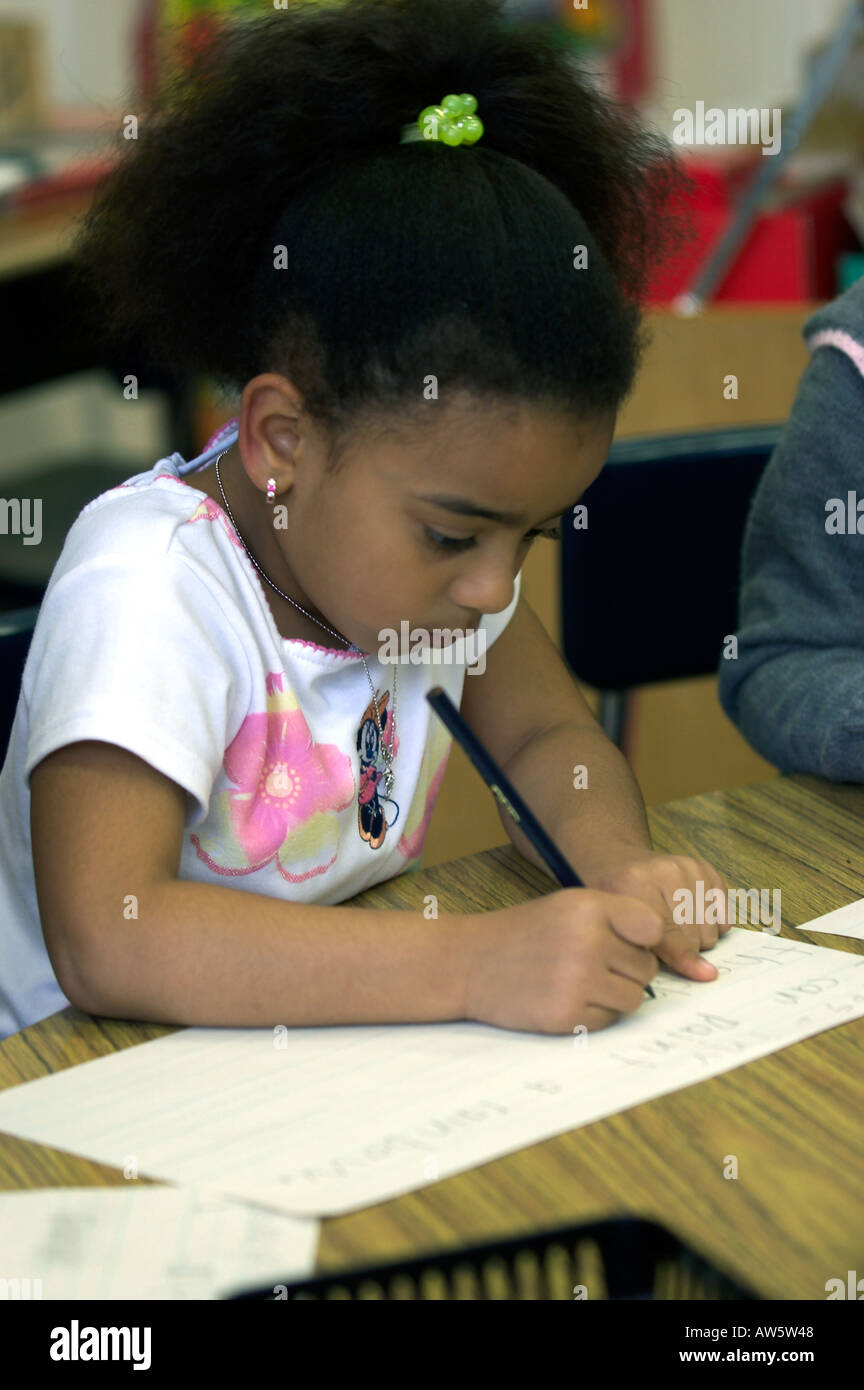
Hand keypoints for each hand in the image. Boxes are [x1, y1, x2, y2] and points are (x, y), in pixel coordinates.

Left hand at [582, 849, 729, 980]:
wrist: (619, 862)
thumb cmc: (617, 897)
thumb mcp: (617, 923)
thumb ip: (645, 949)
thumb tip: (694, 974)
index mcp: (637, 882)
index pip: (668, 931)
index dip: (683, 958)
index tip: (703, 975)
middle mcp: (668, 870)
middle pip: (694, 934)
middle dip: (684, 949)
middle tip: (664, 942)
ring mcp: (690, 868)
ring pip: (712, 929)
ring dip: (698, 939)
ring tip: (675, 929)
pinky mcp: (707, 870)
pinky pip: (725, 916)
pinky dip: (712, 925)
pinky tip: (691, 919)